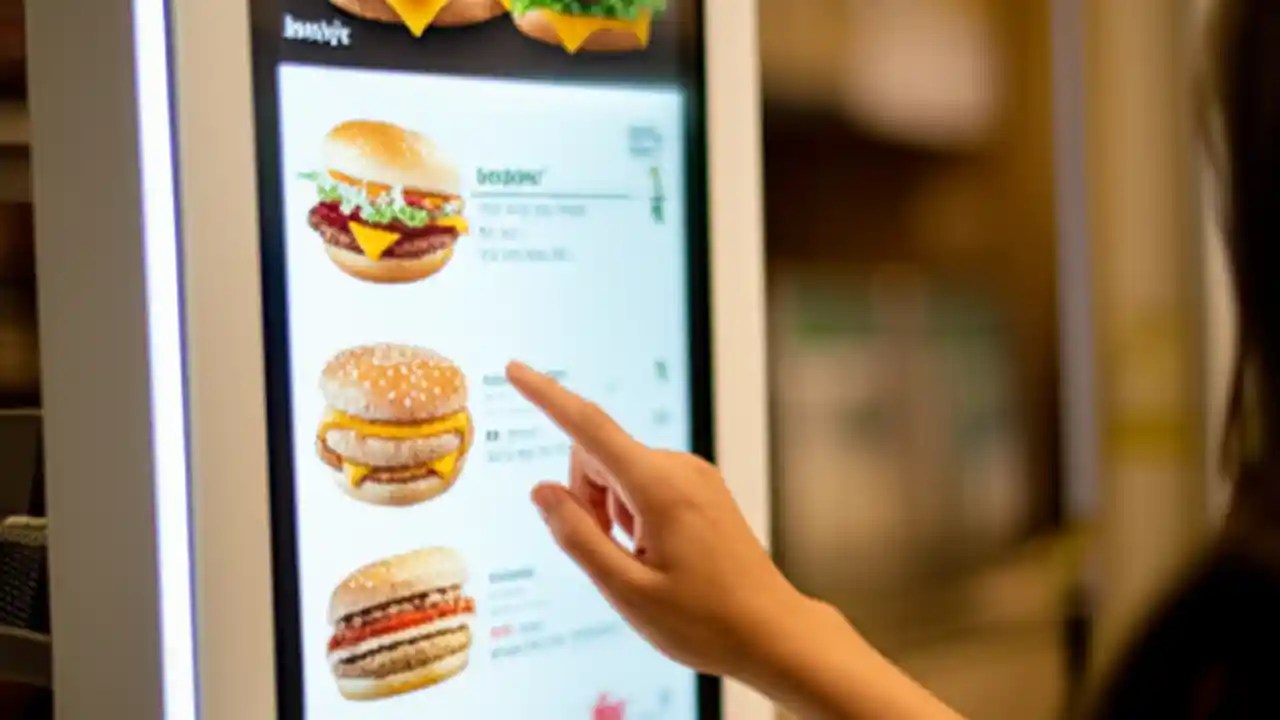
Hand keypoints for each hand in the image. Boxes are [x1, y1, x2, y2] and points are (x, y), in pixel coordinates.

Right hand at [505, 361, 806, 676]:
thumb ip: (578, 537)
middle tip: (611, 556)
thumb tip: (543, 490)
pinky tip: (656, 556)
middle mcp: (680, 467)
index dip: (546, 396)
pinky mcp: (702, 488)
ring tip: (641, 564)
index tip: (514, 369)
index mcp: (660, 487)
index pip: (589, 426)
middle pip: (598, 457)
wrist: (773, 633)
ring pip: (619, 473)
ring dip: (610, 512)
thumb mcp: (627, 591)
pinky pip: (645, 483)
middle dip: (586, 500)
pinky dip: (632, 512)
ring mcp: (695, 476)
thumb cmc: (705, 622)